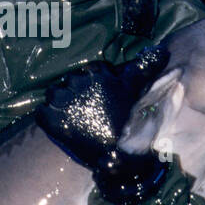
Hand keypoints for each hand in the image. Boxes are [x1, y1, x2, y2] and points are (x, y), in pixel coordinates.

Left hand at [37, 45, 172, 203]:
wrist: (120, 154)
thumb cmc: (130, 121)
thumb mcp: (138, 88)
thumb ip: (145, 66)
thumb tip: (162, 50)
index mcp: (98, 74)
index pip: (91, 70)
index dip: (96, 84)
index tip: (103, 99)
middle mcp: (78, 83)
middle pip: (70, 81)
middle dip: (77, 93)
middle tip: (89, 112)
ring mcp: (63, 101)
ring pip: (54, 94)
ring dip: (61, 104)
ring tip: (74, 119)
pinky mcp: (51, 119)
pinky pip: (41, 111)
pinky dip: (48, 117)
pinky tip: (61, 126)